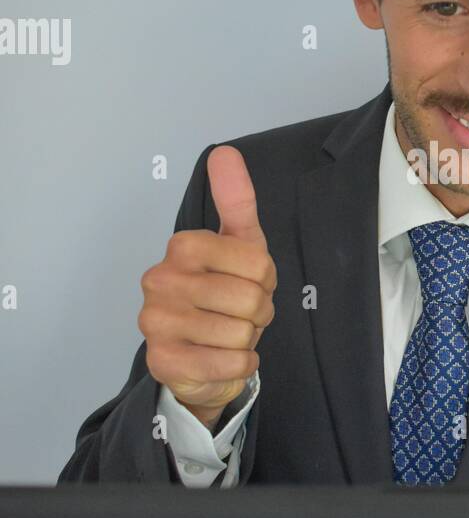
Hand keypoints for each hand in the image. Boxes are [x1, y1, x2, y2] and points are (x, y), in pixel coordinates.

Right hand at [139, 146, 276, 428]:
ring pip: (241, 333)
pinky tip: (221, 358)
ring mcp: (155, 322)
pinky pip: (231, 364)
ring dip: (247, 340)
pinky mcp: (163, 362)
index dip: (265, 280)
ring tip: (228, 334)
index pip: (257, 263)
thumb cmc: (225, 295)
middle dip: (258, 312)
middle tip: (239, 314)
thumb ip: (235, 199)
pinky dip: (240, 365)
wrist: (202, 358)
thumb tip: (224, 152)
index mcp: (182, 247)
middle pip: (250, 299)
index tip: (247, 284)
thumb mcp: (240, 245)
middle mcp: (159, 280)